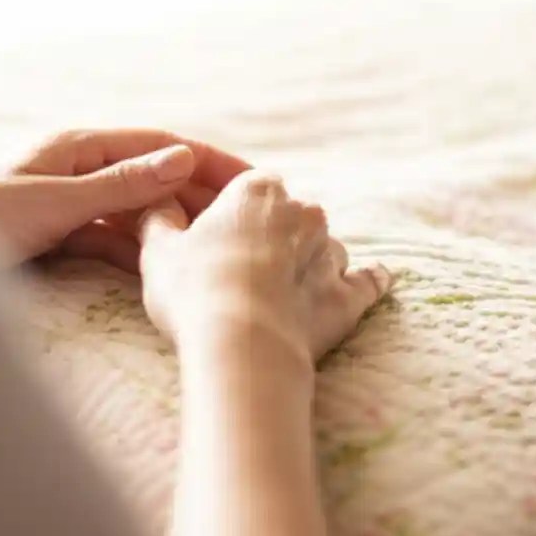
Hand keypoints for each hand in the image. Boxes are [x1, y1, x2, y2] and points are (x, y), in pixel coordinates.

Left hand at [7, 129, 252, 270]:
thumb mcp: (55, 201)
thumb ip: (120, 185)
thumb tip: (184, 157)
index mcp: (78, 145)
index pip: (161, 145)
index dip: (210, 162)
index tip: (256, 183)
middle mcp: (77, 168)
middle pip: (153, 179)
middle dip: (199, 198)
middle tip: (249, 225)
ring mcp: (67, 204)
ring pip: (135, 214)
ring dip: (173, 228)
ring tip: (219, 251)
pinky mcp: (55, 237)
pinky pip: (109, 242)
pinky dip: (137, 254)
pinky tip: (166, 271)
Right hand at [137, 170, 390, 362]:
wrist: (241, 348)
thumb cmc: (195, 292)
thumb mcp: (159, 251)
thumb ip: (160, 220)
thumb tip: (160, 206)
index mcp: (256, 191)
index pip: (248, 187)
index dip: (230, 212)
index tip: (212, 236)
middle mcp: (302, 212)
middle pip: (287, 216)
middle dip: (269, 237)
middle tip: (239, 270)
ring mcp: (331, 254)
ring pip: (322, 248)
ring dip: (306, 262)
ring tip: (280, 293)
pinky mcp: (350, 297)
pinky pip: (367, 281)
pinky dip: (368, 279)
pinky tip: (376, 279)